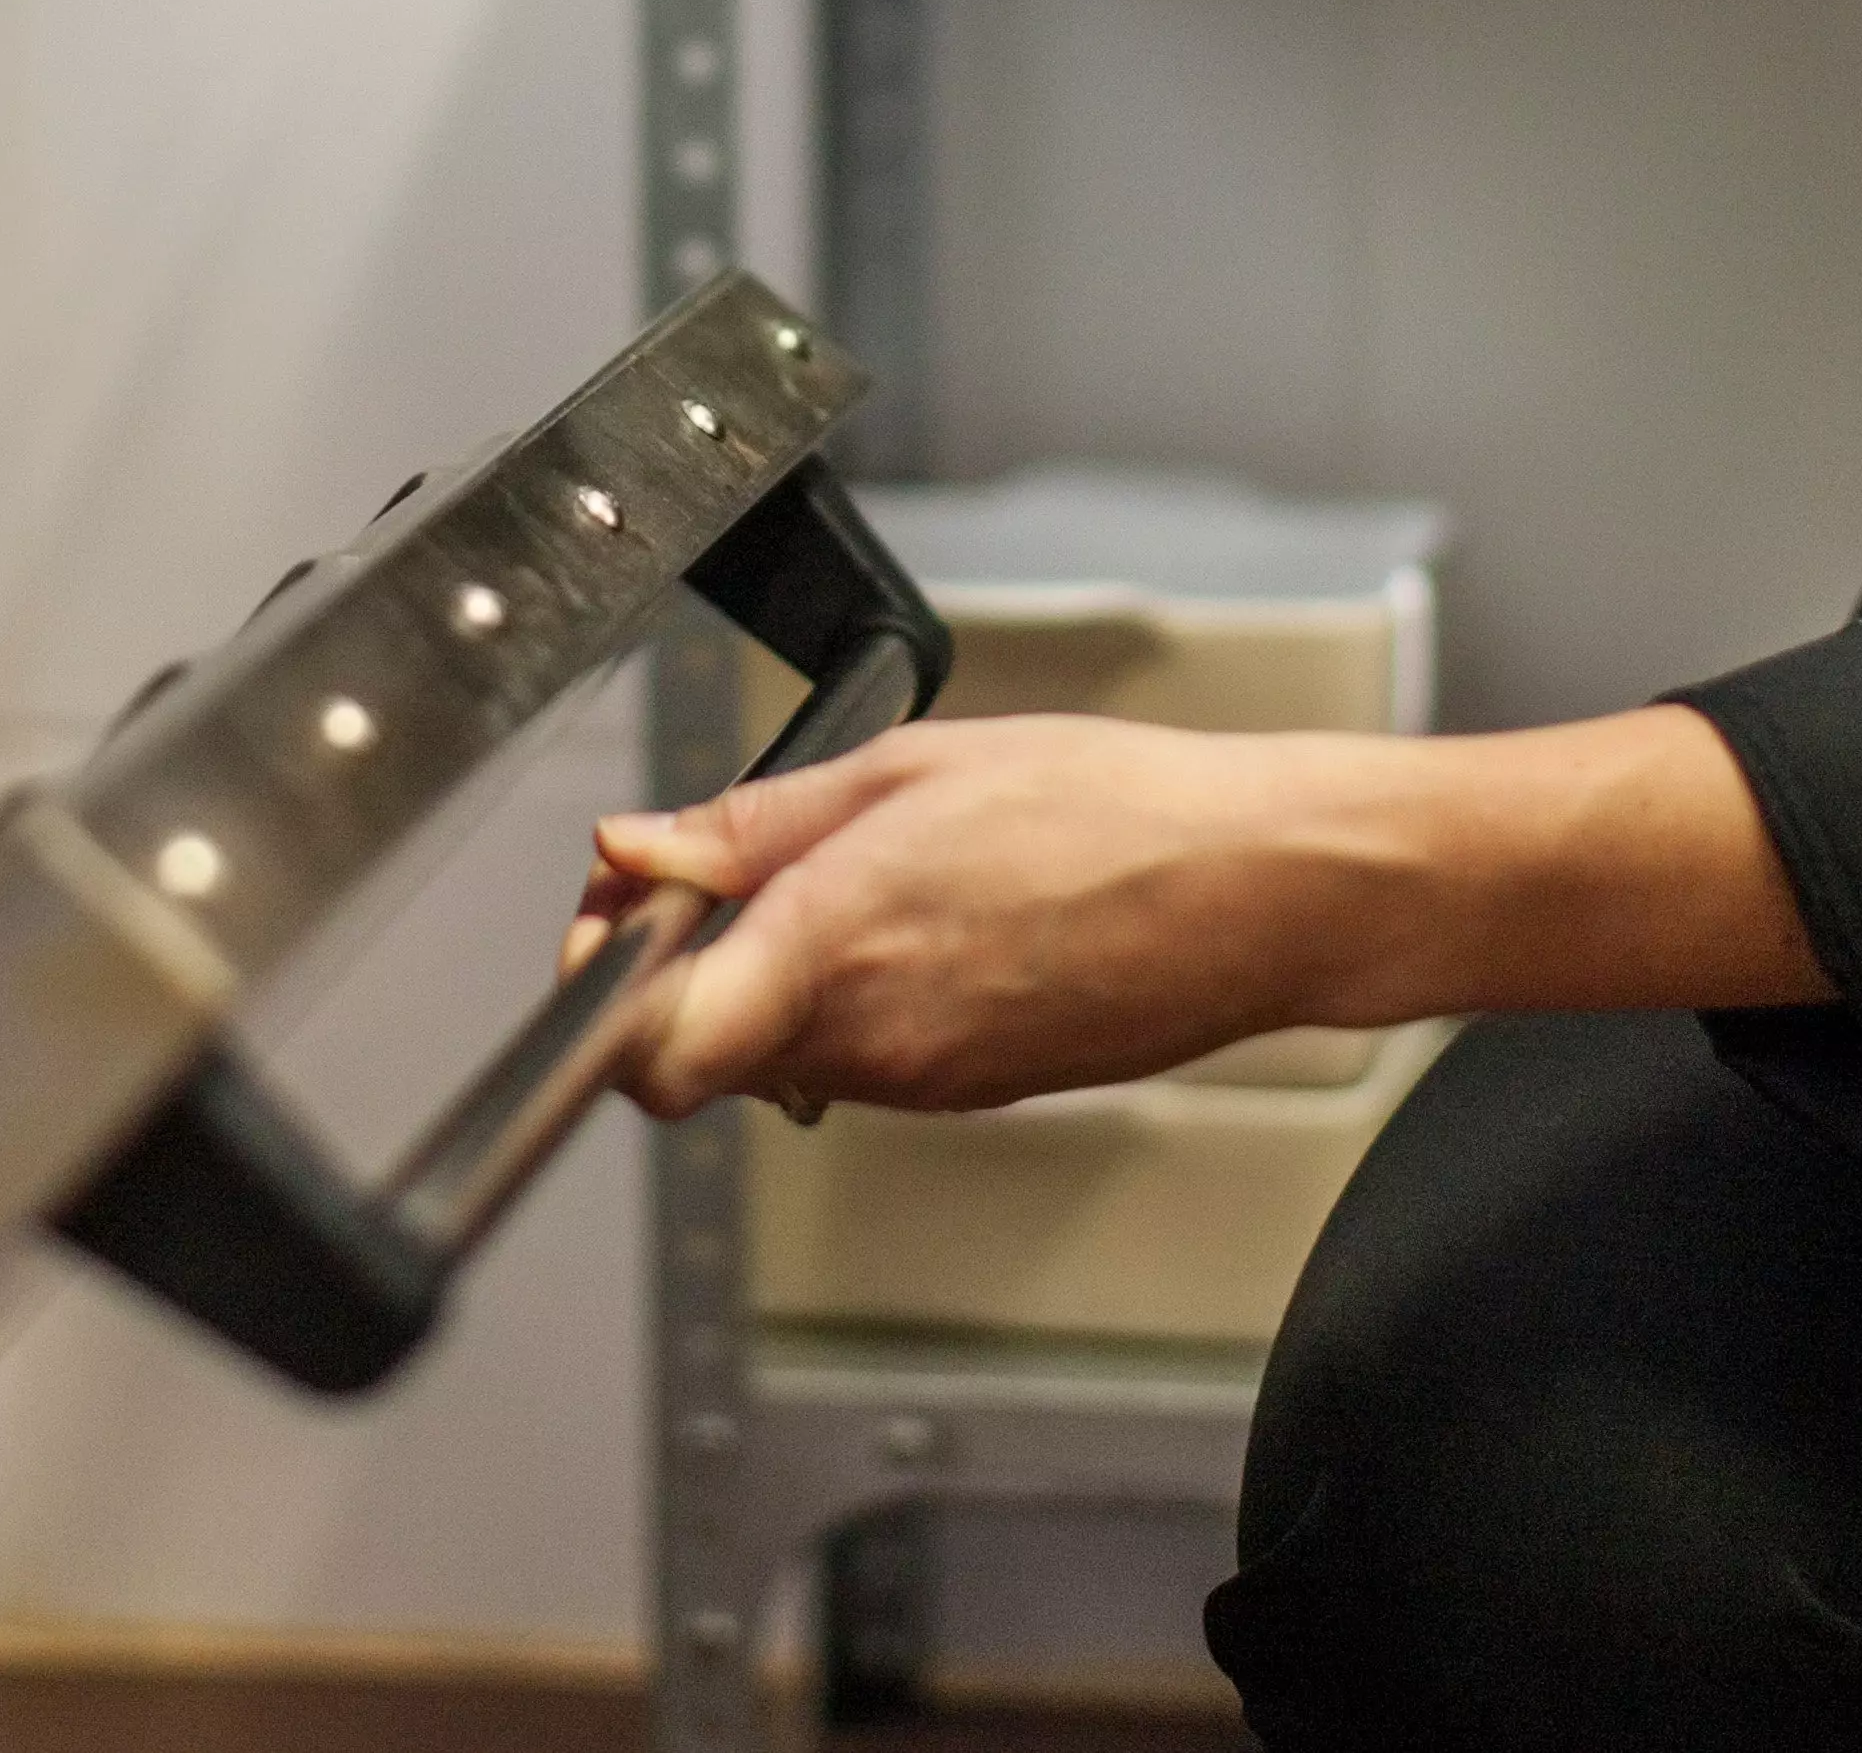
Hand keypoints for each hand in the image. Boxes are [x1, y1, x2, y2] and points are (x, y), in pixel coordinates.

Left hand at [564, 703, 1833, 1123]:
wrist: (1259, 891)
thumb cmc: (1113, 813)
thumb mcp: (906, 769)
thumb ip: (754, 824)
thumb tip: (644, 850)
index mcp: (833, 952)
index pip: (649, 1053)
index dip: (601, 993)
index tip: (612, 919)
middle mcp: (868, 1042)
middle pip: (705, 1047)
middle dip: (688, 963)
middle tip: (715, 867)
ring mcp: (922, 1082)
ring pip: (785, 1050)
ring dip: (778, 974)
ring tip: (853, 871)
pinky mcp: (972, 1091)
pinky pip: (870, 1052)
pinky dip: (858, 994)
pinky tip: (921, 915)